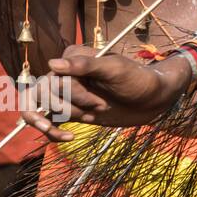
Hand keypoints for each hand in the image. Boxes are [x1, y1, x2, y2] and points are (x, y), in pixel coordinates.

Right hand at [19, 45, 190, 140]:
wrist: (153, 99)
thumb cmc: (138, 80)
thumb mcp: (116, 69)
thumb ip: (86, 65)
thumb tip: (52, 64)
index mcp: (73, 58)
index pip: (53, 79)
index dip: (72, 94)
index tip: (98, 100)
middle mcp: (66, 73)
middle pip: (44, 94)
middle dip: (71, 107)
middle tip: (100, 106)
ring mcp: (67, 92)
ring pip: (42, 109)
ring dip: (68, 117)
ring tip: (93, 115)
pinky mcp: (71, 109)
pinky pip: (47, 122)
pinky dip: (53, 132)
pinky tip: (69, 137)